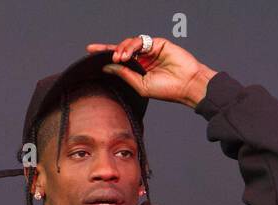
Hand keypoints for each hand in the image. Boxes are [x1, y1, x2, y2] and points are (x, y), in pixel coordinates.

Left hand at [86, 37, 216, 107]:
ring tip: (118, 58)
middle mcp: (143, 58)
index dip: (104, 54)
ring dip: (121, 49)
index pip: (118, 60)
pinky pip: (141, 41)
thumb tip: (106, 67)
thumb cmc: (167, 89)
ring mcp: (150, 50)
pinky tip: (126, 55)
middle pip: (121, 48)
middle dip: (110, 49)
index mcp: (138, 69)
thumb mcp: (140, 85)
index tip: (90, 50)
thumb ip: (124, 74)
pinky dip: (131, 46)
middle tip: (104, 55)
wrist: (187, 85)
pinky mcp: (158, 43)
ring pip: (130, 43)